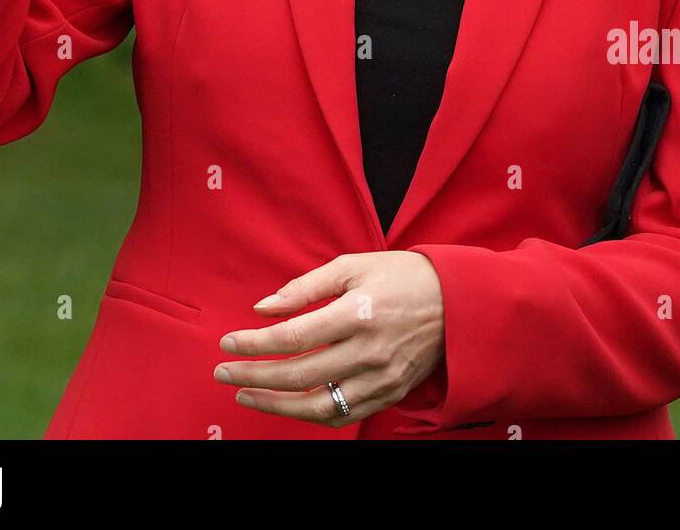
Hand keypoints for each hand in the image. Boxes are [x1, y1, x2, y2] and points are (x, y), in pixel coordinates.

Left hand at [212, 251, 444, 425]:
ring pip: (317, 406)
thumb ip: (306, 287)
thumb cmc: (401, 276)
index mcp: (358, 312)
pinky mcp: (388, 395)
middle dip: (253, 376)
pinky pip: (342, 415)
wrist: (456, 303)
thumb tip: (263, 308)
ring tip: (245, 394)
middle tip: (223, 372)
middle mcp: (369, 351)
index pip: (294, 337)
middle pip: (299, 375)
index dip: (254, 343)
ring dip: (274, 404)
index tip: (228, 343)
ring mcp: (380, 379)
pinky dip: (309, 414)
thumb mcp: (354, 265)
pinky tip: (286, 404)